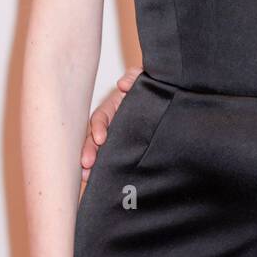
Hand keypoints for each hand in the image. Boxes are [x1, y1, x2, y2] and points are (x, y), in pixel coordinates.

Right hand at [79, 65, 141, 189]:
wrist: (170, 97)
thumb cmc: (152, 86)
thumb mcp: (144, 78)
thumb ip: (134, 77)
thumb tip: (123, 85)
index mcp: (114, 106)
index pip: (101, 116)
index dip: (99, 127)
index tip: (101, 139)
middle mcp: (112, 123)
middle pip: (95, 137)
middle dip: (89, 150)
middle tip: (86, 164)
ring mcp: (117, 136)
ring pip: (99, 150)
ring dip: (91, 163)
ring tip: (86, 177)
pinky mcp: (125, 147)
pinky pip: (111, 157)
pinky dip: (103, 168)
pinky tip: (97, 179)